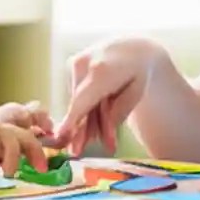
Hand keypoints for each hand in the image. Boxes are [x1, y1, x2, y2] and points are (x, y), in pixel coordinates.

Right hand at [0, 98, 47, 192]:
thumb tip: (5, 179)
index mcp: (3, 133)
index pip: (27, 139)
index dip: (38, 153)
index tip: (44, 169)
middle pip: (25, 136)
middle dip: (35, 152)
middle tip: (39, 170)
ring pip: (9, 138)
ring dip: (11, 159)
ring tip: (5, 176)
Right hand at [53, 37, 167, 155]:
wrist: (134, 48)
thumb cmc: (138, 73)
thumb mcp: (135, 94)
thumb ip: (116, 114)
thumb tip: (101, 137)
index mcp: (102, 71)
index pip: (82, 101)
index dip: (71, 121)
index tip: (61, 137)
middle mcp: (85, 63)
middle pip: (79, 104)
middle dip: (80, 129)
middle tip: (77, 151)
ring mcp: (77, 61)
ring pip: (78, 100)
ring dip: (86, 120)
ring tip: (103, 139)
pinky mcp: (73, 63)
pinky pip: (78, 92)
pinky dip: (86, 106)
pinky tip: (98, 118)